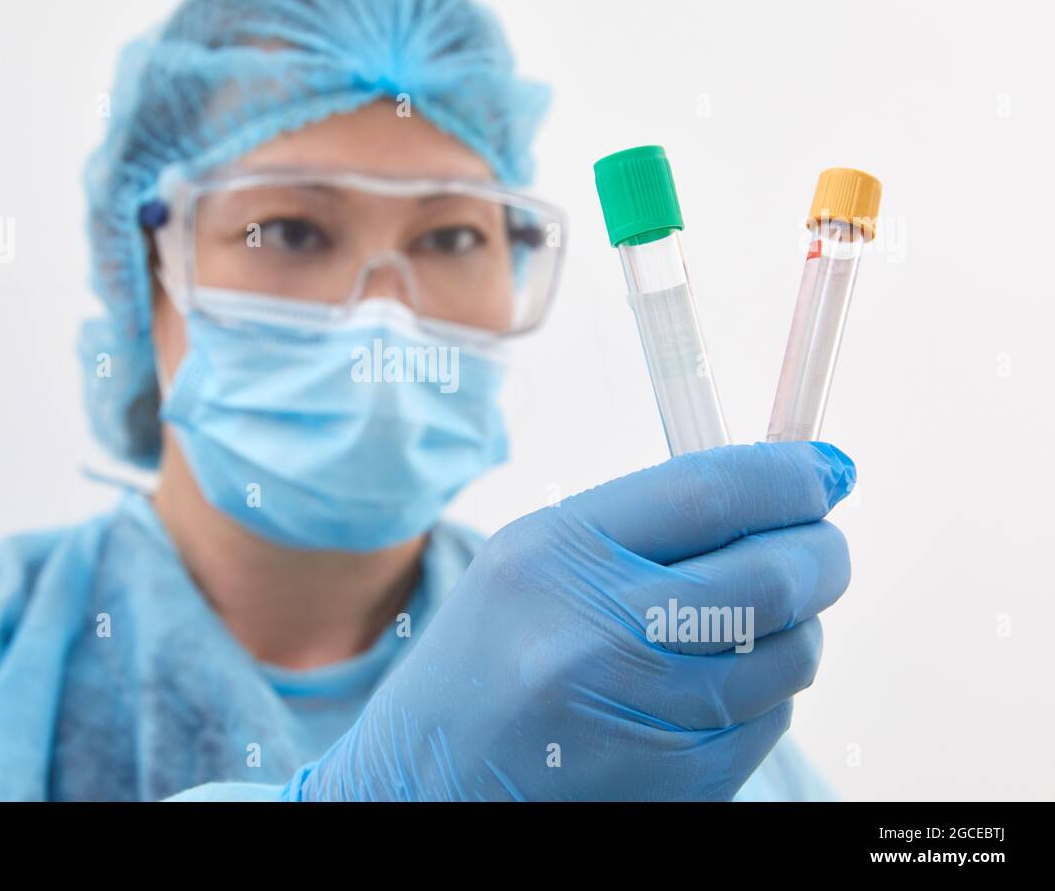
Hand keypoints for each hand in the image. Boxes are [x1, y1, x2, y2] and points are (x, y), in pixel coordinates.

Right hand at [282, 441, 855, 799]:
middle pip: (772, 573)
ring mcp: (643, 716)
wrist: (431, 783)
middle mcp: (597, 634)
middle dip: (822, 552)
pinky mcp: (681, 781)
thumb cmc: (488, 659)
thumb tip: (780, 491)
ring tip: (757, 619)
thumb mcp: (531, 563)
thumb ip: (643, 524)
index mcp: (554, 557)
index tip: (823, 471)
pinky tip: (715, 684)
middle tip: (823, 544)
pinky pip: (773, 717)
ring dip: (800, 626)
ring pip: (791, 652)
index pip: (710, 494)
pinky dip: (767, 690)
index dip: (788, 477)